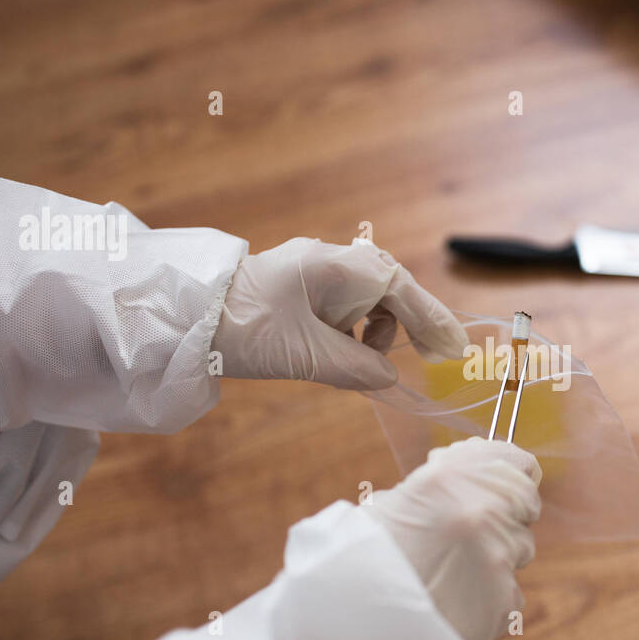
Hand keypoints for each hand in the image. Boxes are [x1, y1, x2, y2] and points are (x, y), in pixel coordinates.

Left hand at [211, 238, 468, 387]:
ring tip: (358, 364)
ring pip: (369, 301)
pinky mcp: (304, 288)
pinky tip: (343, 354)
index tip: (453, 350)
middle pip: (391, 291)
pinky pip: (346, 308)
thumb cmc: (243, 328)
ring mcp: (317, 272)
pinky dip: (354, 332)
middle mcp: (332, 262)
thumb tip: (391, 377)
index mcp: (336, 267)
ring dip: (375, 332)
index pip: (400, 289)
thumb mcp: (307, 356)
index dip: (431, 320)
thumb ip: (357, 367)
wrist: (185, 319)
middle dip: (409, 325)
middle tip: (430, 359)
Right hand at [362, 437, 542, 639]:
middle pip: (524, 508)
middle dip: (503, 518)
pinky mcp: (503, 602)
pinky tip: (452, 602)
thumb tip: (488, 467)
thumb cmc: (369, 554)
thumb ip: (451, 478)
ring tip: (449, 574)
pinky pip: (509, 595)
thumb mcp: (400, 498)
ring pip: (518, 553)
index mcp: (450, 477)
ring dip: (493, 560)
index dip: (511, 477)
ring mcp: (496, 559)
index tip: (501, 489)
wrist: (351, 616)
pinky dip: (487, 599)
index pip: (520, 463)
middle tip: (466, 538)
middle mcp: (480, 512)